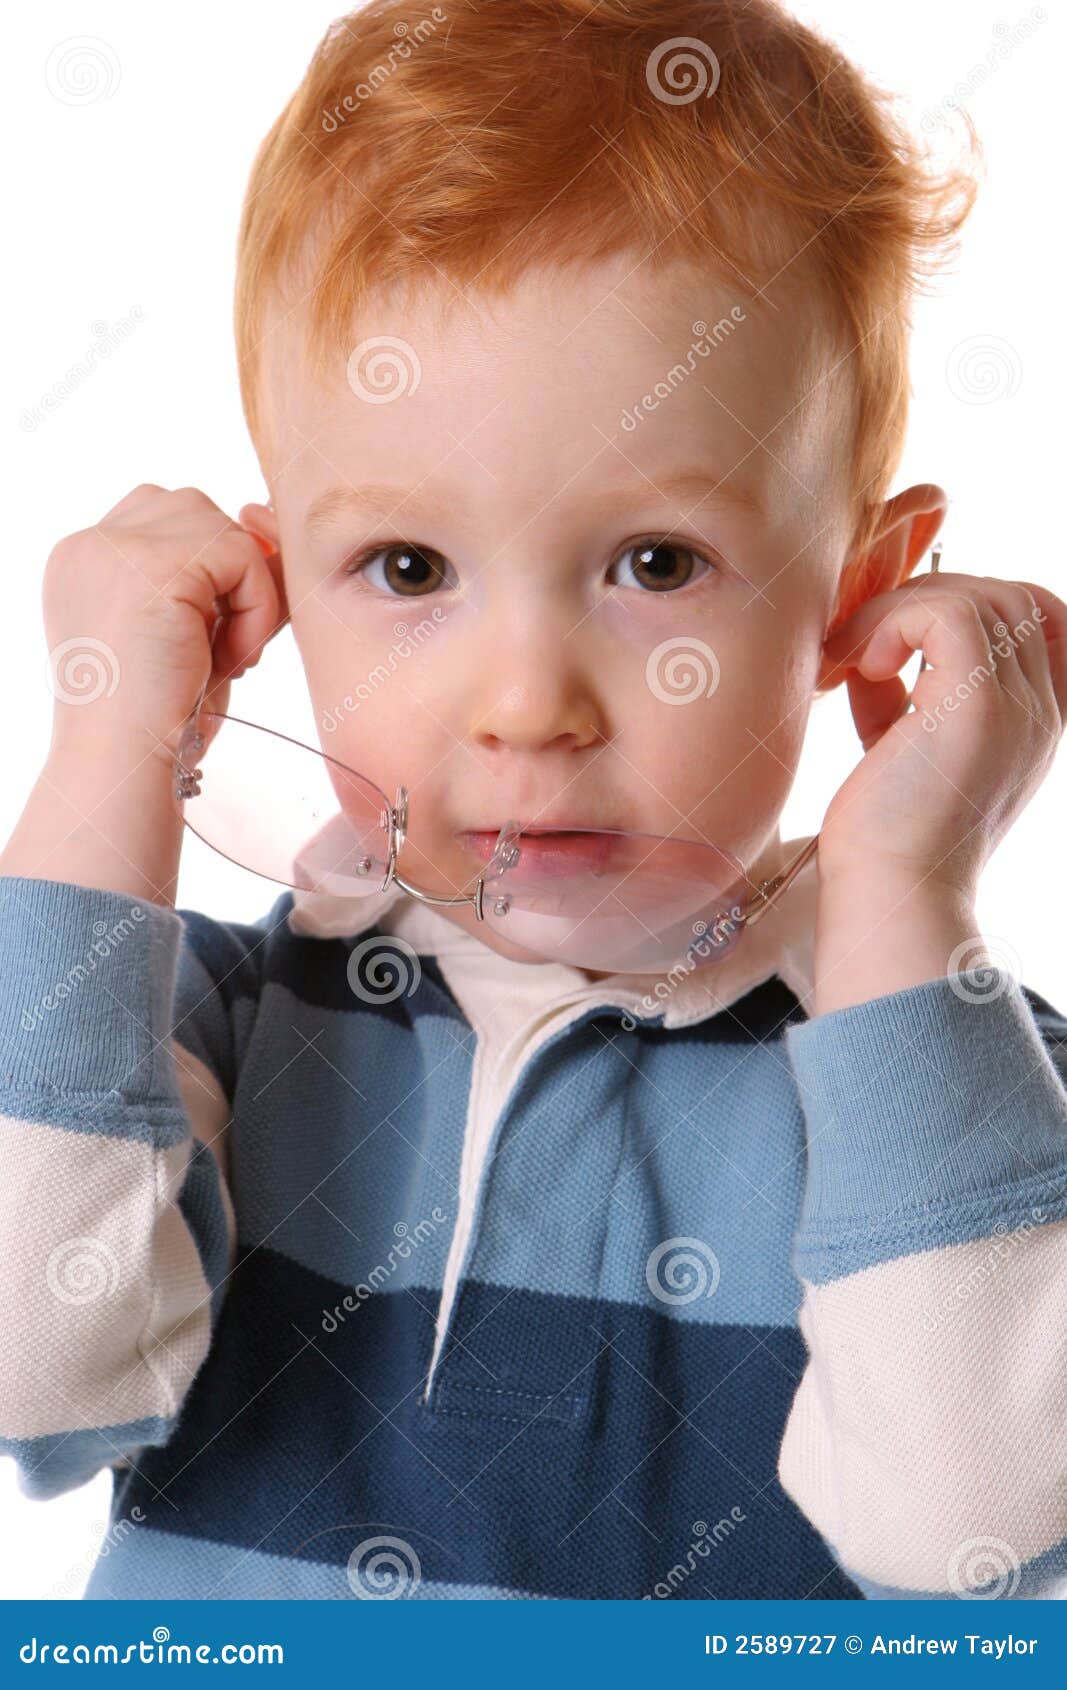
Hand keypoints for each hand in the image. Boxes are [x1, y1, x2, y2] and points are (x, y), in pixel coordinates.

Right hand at [42, 484, 286, 769]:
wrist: (126, 766)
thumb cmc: (158, 719)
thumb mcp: (184, 633)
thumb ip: (210, 579)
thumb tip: (264, 521)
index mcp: (84, 562)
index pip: (163, 518)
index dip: (209, 567)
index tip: (213, 636)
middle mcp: (89, 546)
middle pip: (194, 510)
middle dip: (231, 574)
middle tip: (227, 648)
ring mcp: (114, 550)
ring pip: (223, 529)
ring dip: (247, 592)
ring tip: (230, 655)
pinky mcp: (154, 566)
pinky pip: (243, 557)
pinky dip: (257, 607)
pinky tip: (234, 659)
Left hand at [817, 569, 1066, 902]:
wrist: (891, 899)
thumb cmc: (883, 842)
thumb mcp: (906, 757)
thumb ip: (905, 703)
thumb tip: (875, 660)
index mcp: (1032, 726)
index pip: (1037, 620)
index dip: (969, 607)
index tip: (897, 643)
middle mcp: (1039, 714)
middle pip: (1007, 597)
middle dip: (926, 600)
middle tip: (860, 642)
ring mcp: (1018, 708)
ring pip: (980, 596)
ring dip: (901, 610)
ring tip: (851, 658)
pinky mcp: (976, 707)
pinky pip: (947, 613)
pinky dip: (893, 622)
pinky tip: (858, 667)